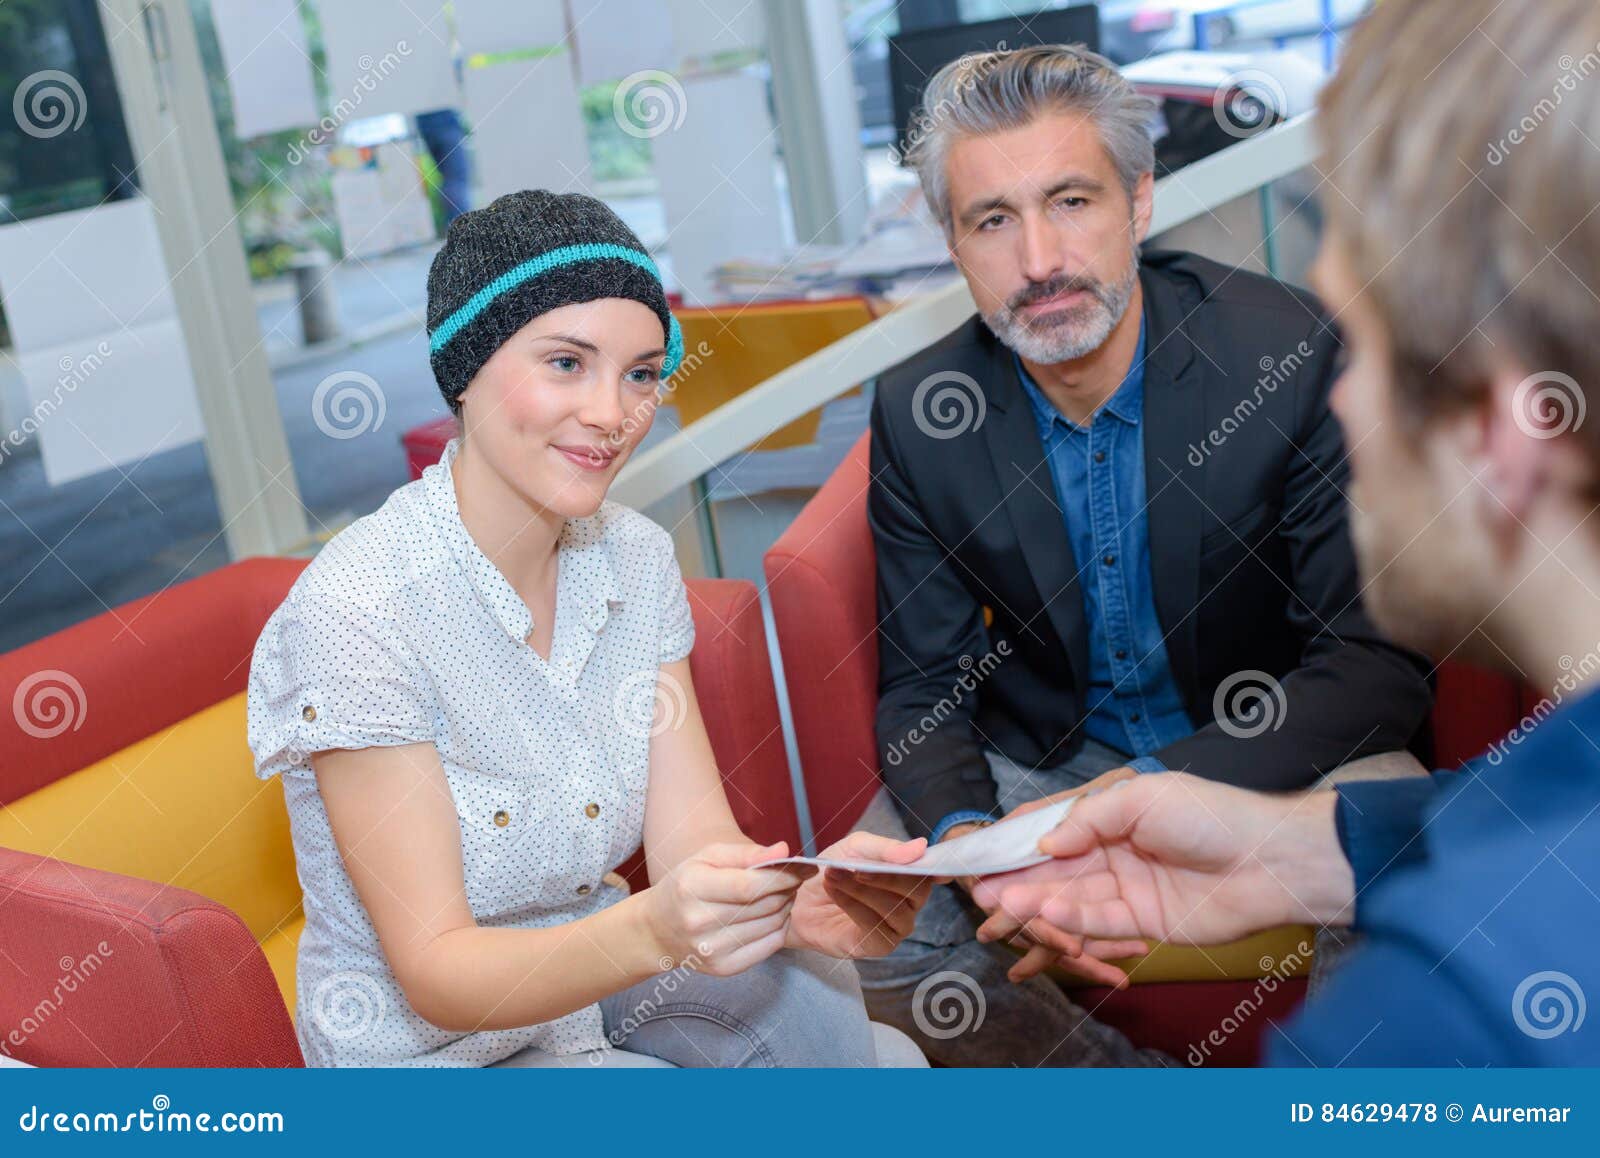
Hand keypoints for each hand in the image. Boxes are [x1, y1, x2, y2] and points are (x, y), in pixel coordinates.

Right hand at [643, 841, 813, 976]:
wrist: (658, 930)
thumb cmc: (686, 886)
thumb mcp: (706, 858)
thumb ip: (746, 853)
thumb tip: (784, 850)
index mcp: (692, 888)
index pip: (749, 885)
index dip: (781, 877)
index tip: (799, 868)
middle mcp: (699, 922)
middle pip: (762, 906)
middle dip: (787, 889)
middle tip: (793, 879)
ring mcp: (711, 950)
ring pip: (770, 925)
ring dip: (786, 907)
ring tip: (782, 895)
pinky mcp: (723, 968)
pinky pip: (769, 947)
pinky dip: (780, 928)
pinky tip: (774, 915)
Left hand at [785, 832, 932, 958]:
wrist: (799, 899)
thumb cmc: (832, 870)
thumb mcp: (854, 848)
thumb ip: (885, 847)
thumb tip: (921, 847)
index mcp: (908, 876)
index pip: (930, 873)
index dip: (935, 868)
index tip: (927, 861)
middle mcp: (909, 903)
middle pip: (917, 891)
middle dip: (883, 876)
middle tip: (851, 866)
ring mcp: (897, 927)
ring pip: (895, 909)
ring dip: (861, 890)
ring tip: (832, 876)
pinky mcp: (879, 946)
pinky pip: (877, 928)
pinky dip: (854, 906)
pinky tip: (835, 893)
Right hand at [971, 772, 1354, 946]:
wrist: (1270, 859)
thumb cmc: (1210, 814)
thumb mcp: (1140, 797)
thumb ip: (1087, 818)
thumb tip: (1043, 842)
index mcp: (1112, 813)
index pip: (1053, 826)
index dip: (1017, 838)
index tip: (981, 850)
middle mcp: (1114, 850)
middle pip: (1055, 867)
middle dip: (1017, 877)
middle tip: (979, 889)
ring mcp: (1127, 886)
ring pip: (1071, 895)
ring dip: (1036, 900)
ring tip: (1002, 905)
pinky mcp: (1143, 920)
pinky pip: (1099, 920)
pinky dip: (1071, 918)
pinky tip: (1046, 911)